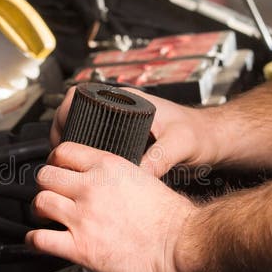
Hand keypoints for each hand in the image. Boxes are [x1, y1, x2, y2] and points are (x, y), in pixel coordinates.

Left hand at [26, 142, 197, 271]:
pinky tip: (38, 240)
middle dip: (46, 185)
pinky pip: (40, 239)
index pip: (63, 151)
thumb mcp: (144, 176)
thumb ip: (116, 175)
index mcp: (108, 166)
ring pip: (40, 203)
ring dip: (39, 210)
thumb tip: (103, 181)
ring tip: (45, 216)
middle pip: (46, 175)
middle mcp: (91, 188)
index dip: (56, 161)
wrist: (182, 243)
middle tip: (50, 193)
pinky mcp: (80, 247)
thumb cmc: (172, 216)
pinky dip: (34, 240)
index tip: (57, 168)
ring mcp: (83, 218)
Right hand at [51, 86, 212, 176]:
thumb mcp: (180, 144)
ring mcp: (123, 124)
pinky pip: (99, 143)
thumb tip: (139, 174)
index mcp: (129, 100)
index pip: (83, 97)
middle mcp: (122, 109)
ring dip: (73, 145)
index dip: (65, 114)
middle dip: (63, 133)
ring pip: (86, 131)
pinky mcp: (128, 139)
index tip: (60, 136)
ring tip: (65, 166)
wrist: (214, 139)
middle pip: (78, 115)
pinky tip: (85, 171)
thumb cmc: (200, 134)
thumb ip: (161, 158)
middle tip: (57, 156)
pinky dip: (88, 154)